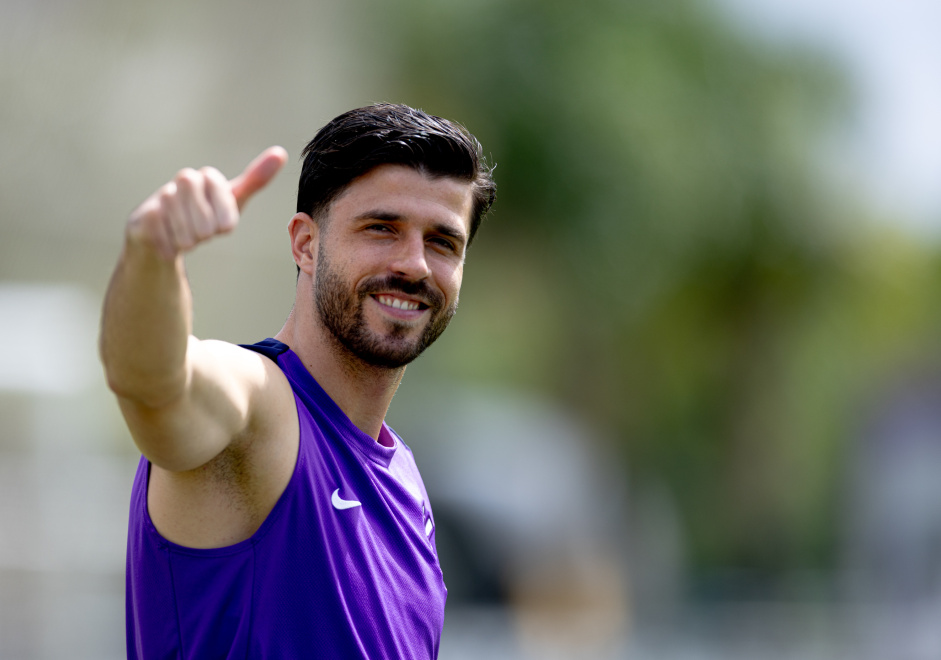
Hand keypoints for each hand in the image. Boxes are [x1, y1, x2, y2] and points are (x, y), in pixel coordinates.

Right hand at [126, 146, 287, 259]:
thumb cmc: (203, 216)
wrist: (163, 237)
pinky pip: (165, 239)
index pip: (225, 200)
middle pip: (205, 222)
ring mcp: (161, 197)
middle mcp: (183, 181)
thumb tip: (281, 152)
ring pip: (185, 232)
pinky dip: (170, 247)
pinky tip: (168, 242)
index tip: (222, 225)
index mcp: (207, 177)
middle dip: (205, 233)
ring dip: (188, 241)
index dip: (224, 218)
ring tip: (185, 237)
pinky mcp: (142, 216)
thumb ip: (255, 180)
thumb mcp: (232, 201)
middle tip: (201, 232)